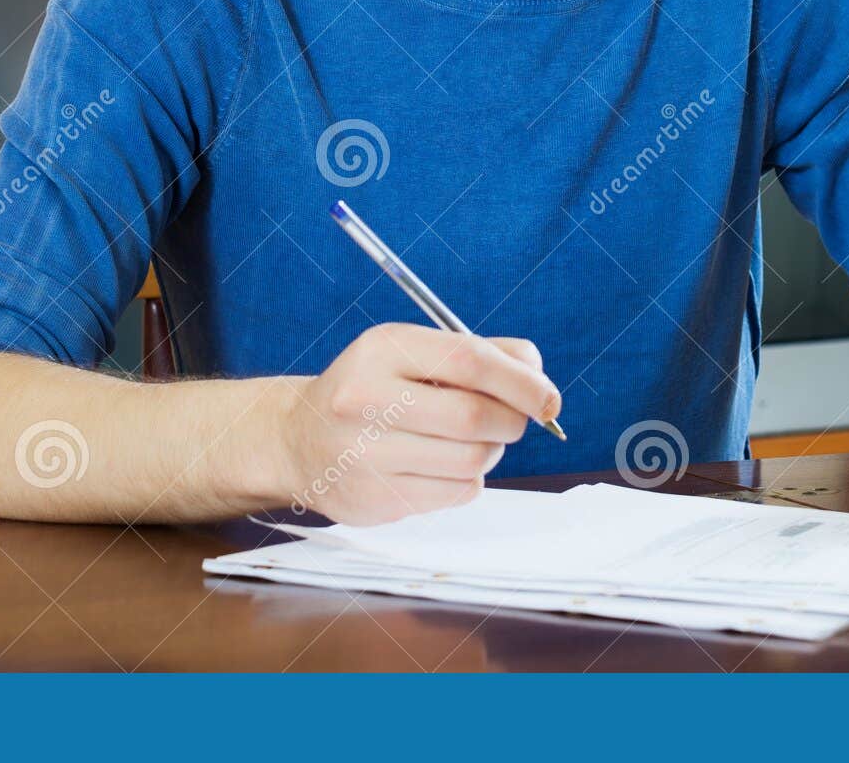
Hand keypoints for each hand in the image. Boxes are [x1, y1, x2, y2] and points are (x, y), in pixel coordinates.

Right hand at [280, 323, 561, 524]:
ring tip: (472, 439)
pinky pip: (456, 492)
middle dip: (511, 420)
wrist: (298, 440)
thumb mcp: (412, 352)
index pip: (468, 360)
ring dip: (491, 451)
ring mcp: (366, 454)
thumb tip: (535, 368)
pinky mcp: (375, 500)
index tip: (550, 398)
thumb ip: (478, 353)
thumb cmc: (371, 389)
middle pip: (473, 416)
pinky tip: (440, 464)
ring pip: (471, 460)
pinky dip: (467, 479)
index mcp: (381, 349)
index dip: (520, 381)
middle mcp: (366, 399)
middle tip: (514, 420)